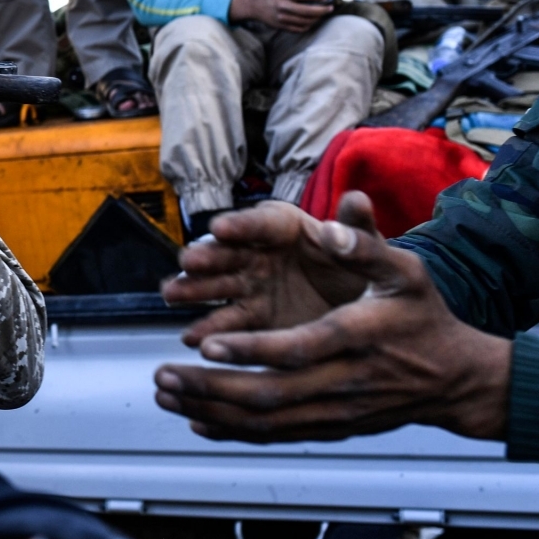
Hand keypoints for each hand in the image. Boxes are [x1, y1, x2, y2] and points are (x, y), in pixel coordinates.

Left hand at [154, 208, 511, 443]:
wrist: (456, 378)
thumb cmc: (423, 316)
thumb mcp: (407, 270)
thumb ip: (368, 243)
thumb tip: (336, 219)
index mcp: (359, 337)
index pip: (299, 349)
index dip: (252, 350)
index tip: (207, 344)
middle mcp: (345, 381)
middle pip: (271, 394)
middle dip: (211, 386)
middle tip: (164, 374)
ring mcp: (337, 411)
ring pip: (267, 421)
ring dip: (211, 410)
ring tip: (167, 394)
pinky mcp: (332, 428)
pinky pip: (277, 435)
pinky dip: (234, 430)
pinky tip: (198, 421)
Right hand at [164, 195, 376, 346]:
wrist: (361, 307)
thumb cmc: (361, 268)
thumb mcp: (366, 246)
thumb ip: (358, 227)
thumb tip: (357, 200)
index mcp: (285, 228)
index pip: (260, 223)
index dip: (241, 225)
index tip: (220, 227)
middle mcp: (259, 253)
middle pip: (228, 252)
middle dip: (206, 255)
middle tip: (188, 261)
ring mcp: (250, 287)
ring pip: (216, 285)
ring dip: (193, 288)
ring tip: (172, 294)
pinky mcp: (251, 319)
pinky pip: (226, 324)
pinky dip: (208, 331)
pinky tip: (192, 337)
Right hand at [228, 0, 331, 31]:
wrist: (253, 5)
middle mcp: (282, 5)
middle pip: (307, 11)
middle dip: (322, 10)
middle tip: (330, 8)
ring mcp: (281, 17)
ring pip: (305, 21)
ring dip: (317, 18)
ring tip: (323, 14)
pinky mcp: (281, 26)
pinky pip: (299, 28)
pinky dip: (309, 25)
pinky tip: (313, 20)